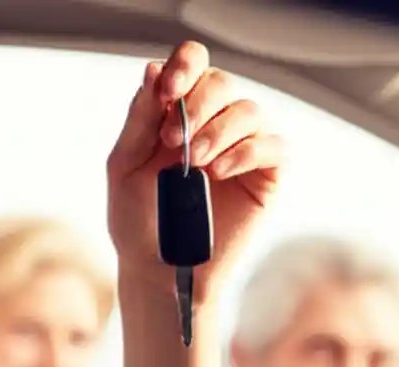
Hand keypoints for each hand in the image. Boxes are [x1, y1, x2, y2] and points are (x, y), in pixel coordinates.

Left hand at [106, 41, 283, 303]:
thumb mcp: (126, 165)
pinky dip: (244, 152)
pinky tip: (216, 172)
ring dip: (218, 131)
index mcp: (179, 113)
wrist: (157, 270)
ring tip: (192, 162)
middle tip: (172, 140)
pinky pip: (272, 146)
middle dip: (198, 103)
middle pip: (222, 82)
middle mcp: (214, 122)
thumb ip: (141, 119)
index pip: (193, 65)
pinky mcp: (266, 175)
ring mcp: (243, 147)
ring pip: (249, 111)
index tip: (167, 91)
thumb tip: (153, 68)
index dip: (184, 66)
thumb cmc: (137, 219)